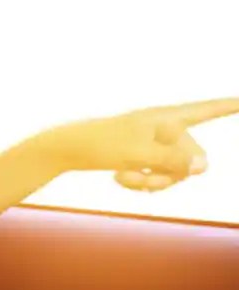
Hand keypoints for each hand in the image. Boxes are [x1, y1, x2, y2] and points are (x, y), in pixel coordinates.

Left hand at [37, 97, 238, 190]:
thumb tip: (204, 167)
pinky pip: (156, 177)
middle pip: (192, 158)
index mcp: (168, 117)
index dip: (231, 107)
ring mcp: (154, 144)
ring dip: (151, 182)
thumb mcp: (140, 153)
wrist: (66, 149)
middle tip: (138, 173)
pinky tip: (119, 179)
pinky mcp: (142, 158)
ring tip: (124, 176)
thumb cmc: (101, 144)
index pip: (209, 109)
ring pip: (174, 173)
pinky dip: (140, 183)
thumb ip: (174, 160)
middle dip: (169, 173)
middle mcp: (165, 128)